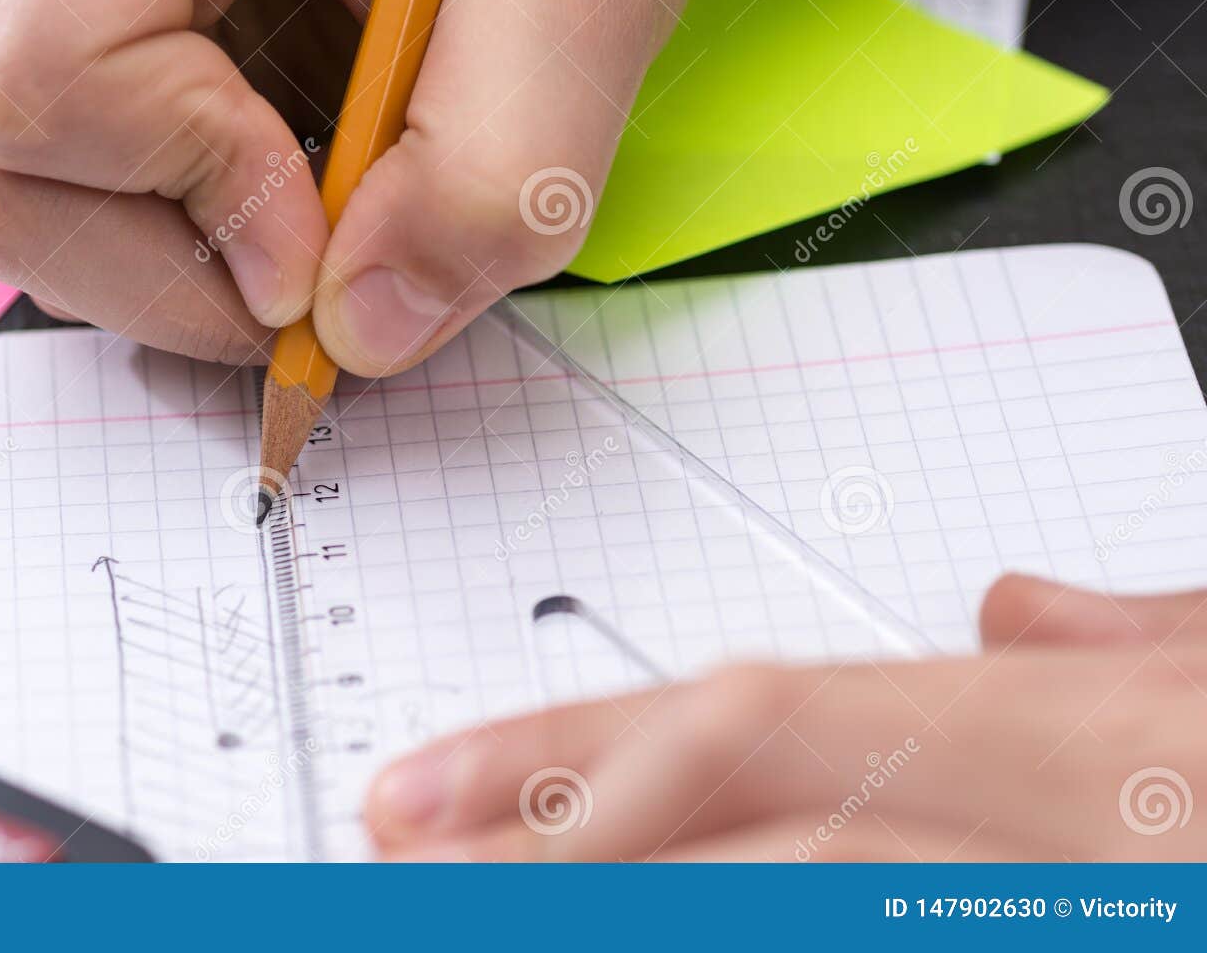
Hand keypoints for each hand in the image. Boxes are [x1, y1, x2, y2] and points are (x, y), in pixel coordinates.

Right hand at [0, 0, 696, 369]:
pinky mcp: (49, 12)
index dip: (201, 200)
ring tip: (322, 202)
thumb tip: (364, 328)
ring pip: (22, 198)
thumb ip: (496, 167)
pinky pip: (62, 185)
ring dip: (184, 260)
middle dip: (179, 273)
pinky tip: (281, 173)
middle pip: (6, 170)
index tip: (334, 244)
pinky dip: (179, 228)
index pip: (54, 78)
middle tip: (334, 270)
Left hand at [364, 574, 1206, 859]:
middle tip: (390, 853)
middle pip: (727, 820)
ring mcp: (1048, 896)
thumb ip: (1145, 635)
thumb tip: (1025, 604)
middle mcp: (1035, 828)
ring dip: (619, 906)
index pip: (750, 718)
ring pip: (779, 909)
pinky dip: (743, 936)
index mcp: (1057, 741)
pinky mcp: (1069, 922)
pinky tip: (664, 912)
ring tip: (465, 894)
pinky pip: (871, 940)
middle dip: (542, 843)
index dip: (566, 749)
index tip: (422, 786)